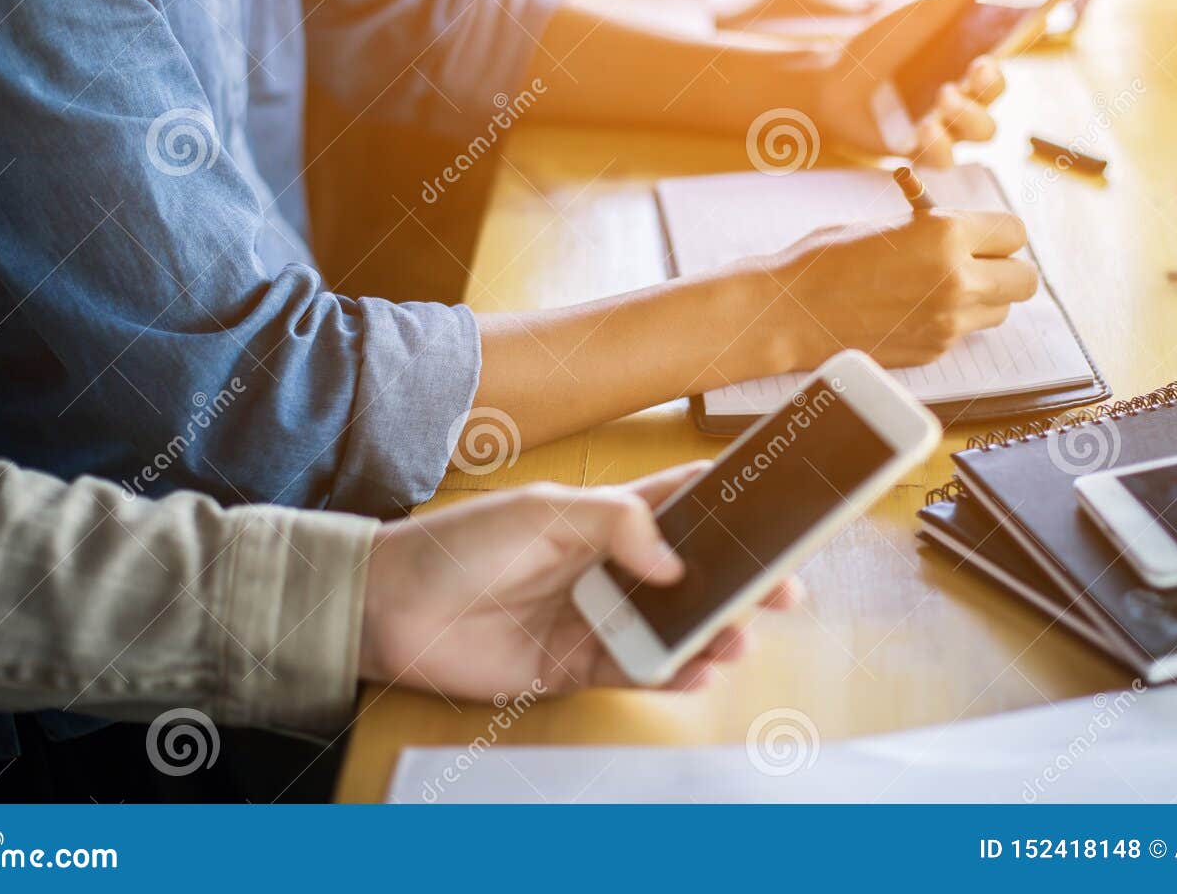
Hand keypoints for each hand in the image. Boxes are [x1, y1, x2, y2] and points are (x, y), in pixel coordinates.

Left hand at [359, 466, 801, 699]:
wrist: (393, 606)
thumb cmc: (462, 543)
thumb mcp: (544, 511)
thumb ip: (617, 524)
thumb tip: (678, 563)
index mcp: (606, 518)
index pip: (683, 504)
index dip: (731, 507)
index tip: (780, 513)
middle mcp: (610, 568)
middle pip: (693, 574)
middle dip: (742, 582)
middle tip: (783, 592)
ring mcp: (597, 618)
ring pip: (673, 627)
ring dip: (713, 633)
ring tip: (736, 638)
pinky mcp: (576, 666)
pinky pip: (639, 670)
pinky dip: (674, 672)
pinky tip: (699, 666)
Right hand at [760, 210, 1039, 369]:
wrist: (791, 311)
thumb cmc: (827, 258)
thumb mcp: (887, 225)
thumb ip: (934, 227)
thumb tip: (966, 231)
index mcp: (946, 234)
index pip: (1014, 233)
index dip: (997, 233)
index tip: (980, 236)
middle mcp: (958, 279)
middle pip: (1025, 279)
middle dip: (1005, 268)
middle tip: (978, 263)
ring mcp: (948, 321)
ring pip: (1000, 309)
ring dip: (984, 297)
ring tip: (944, 288)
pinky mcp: (934, 350)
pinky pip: (965, 333)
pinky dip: (951, 321)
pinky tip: (914, 310)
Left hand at [804, 0, 1005, 157]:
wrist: (831, 80)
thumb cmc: (880, 46)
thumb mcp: (922, 11)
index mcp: (969, 65)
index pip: (1008, 54)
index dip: (1024, 44)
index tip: (1030, 22)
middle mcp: (965, 98)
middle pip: (998, 98)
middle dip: (994, 83)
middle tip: (978, 65)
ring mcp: (945, 128)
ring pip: (982, 133)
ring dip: (969, 114)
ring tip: (944, 96)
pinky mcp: (920, 153)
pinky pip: (944, 160)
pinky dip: (939, 145)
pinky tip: (925, 128)